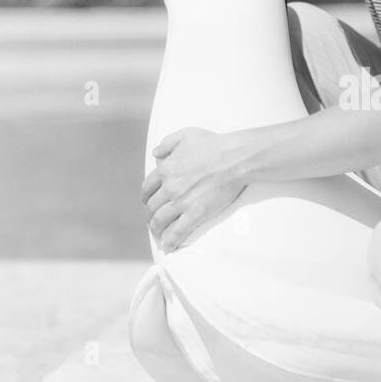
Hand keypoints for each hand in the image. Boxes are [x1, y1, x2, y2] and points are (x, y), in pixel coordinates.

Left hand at [142, 128, 248, 251]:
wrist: (234, 159)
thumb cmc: (214, 145)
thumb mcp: (186, 135)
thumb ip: (167, 143)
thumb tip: (155, 153)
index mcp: (165, 170)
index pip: (147, 189)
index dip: (146, 198)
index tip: (148, 203)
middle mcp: (169, 188)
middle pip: (152, 207)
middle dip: (151, 216)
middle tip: (154, 221)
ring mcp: (181, 202)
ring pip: (160, 221)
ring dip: (157, 230)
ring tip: (158, 235)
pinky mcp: (196, 213)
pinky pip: (178, 231)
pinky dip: (170, 241)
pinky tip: (168, 246)